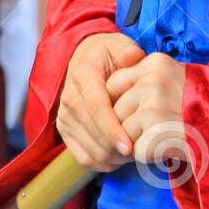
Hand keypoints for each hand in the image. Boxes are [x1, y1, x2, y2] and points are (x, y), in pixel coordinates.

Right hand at [56, 32, 143, 170]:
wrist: (85, 58)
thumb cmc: (110, 55)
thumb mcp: (120, 46)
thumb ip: (128, 52)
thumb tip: (134, 56)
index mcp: (84, 74)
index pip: (96, 107)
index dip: (112, 130)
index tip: (130, 146)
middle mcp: (69, 96)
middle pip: (94, 134)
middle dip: (118, 149)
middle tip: (144, 152)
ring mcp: (64, 115)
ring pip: (90, 150)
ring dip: (114, 158)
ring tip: (136, 154)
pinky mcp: (64, 128)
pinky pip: (82, 157)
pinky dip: (102, 163)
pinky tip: (119, 159)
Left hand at [108, 52, 190, 170]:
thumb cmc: (197, 108)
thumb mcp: (171, 82)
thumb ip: (141, 83)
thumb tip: (103, 99)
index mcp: (155, 63)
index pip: (114, 83)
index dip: (118, 104)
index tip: (131, 115)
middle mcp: (153, 79)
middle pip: (114, 108)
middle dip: (124, 126)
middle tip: (148, 132)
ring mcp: (154, 105)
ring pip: (121, 130)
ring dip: (136, 142)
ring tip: (161, 138)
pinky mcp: (157, 131)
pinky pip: (135, 150)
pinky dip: (148, 156)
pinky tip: (167, 148)